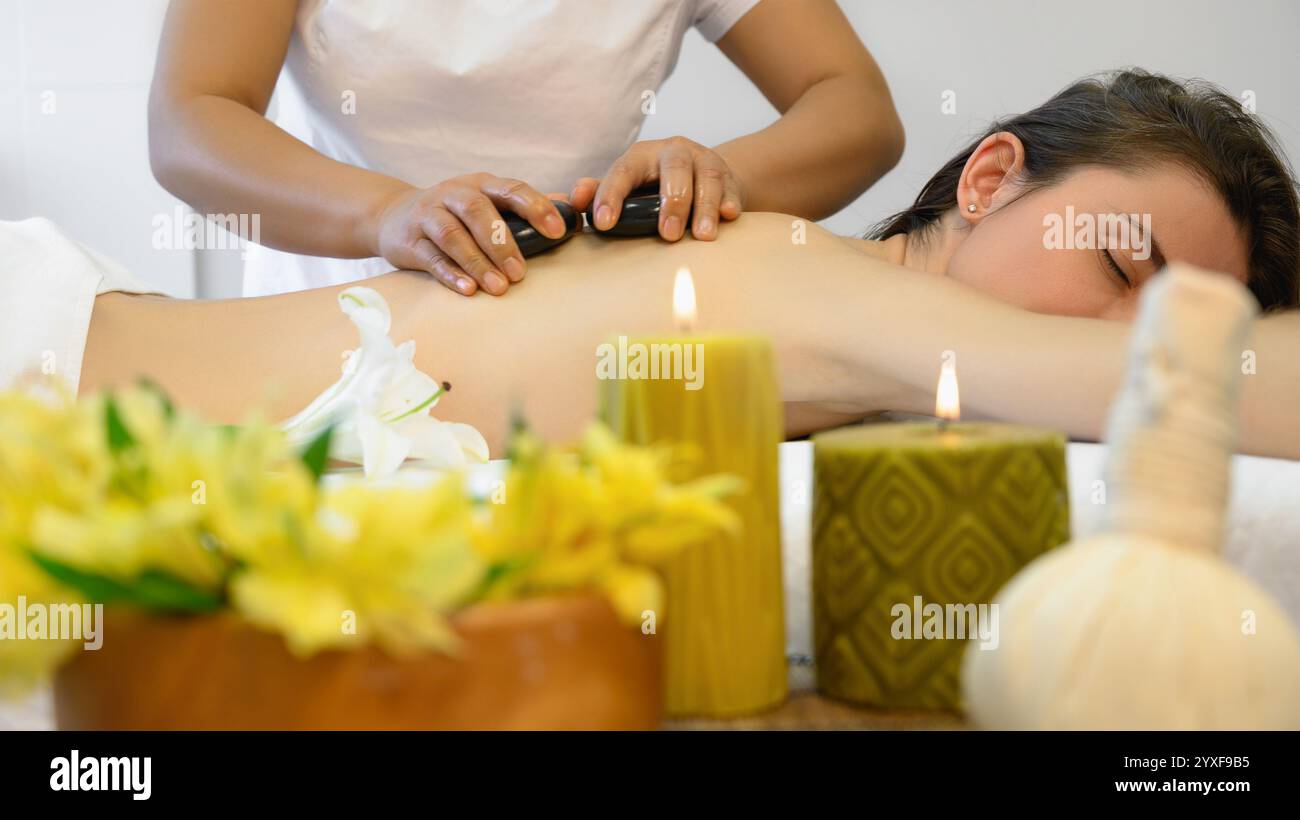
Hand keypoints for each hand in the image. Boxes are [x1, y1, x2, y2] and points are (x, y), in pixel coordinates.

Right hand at [370, 173, 568, 295]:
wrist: (393, 216)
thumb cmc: (456, 213)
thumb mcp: (488, 202)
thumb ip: (526, 208)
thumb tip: (573, 213)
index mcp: (481, 184)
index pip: (511, 189)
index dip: (535, 207)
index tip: (557, 230)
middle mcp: (453, 193)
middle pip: (478, 210)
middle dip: (502, 243)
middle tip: (520, 273)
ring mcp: (428, 215)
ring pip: (453, 235)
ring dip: (477, 262)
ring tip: (498, 288)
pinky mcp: (409, 240)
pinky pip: (430, 257)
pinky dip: (450, 274)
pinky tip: (468, 290)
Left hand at [570, 137, 743, 241]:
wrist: (699, 174)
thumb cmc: (654, 186)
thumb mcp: (626, 185)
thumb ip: (600, 192)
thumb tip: (571, 200)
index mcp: (641, 156)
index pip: (622, 171)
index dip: (611, 195)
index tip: (603, 224)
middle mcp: (673, 152)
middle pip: (674, 168)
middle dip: (672, 201)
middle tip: (668, 235)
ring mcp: (703, 160)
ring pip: (707, 176)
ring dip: (704, 206)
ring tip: (702, 236)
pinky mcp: (728, 174)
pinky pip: (731, 185)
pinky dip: (730, 200)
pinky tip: (729, 216)